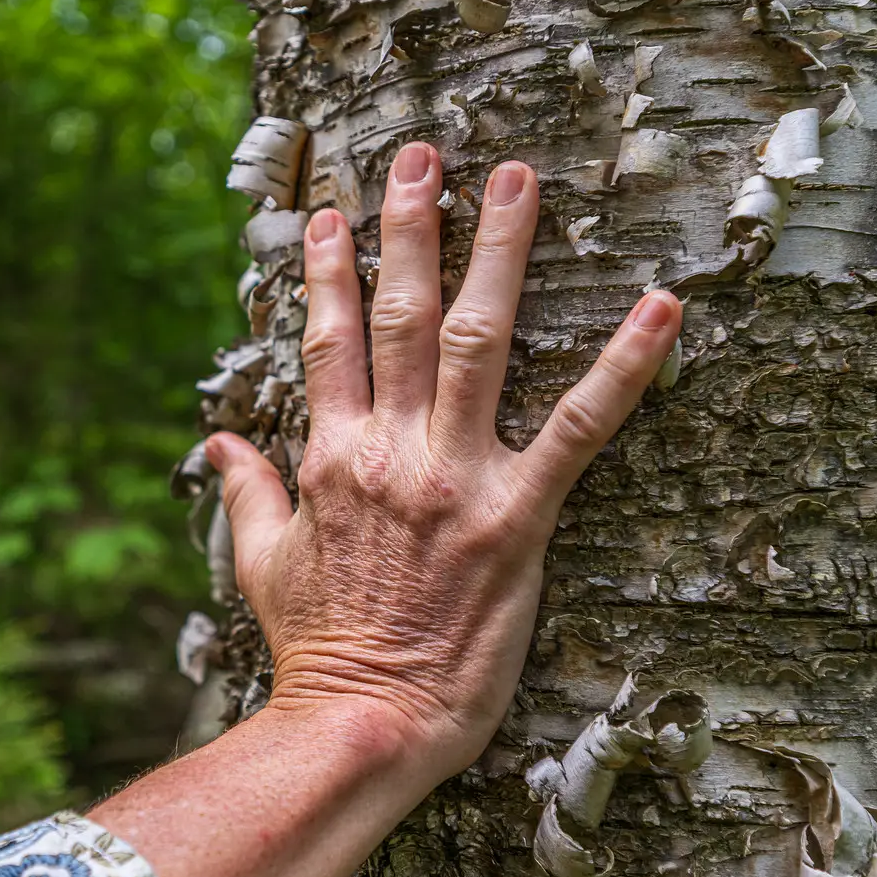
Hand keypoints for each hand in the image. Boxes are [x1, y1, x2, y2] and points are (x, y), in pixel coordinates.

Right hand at [205, 142, 681, 782]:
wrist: (364, 720)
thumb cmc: (315, 648)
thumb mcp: (260, 564)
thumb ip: (243, 491)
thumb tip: (213, 443)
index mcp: (329, 458)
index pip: (328, 342)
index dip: (328, 272)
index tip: (329, 214)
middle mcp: (391, 451)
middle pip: (401, 317)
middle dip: (410, 228)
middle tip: (425, 156)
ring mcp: (456, 477)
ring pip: (478, 342)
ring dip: (498, 255)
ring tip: (517, 182)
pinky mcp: (519, 517)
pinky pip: (579, 427)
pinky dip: (625, 365)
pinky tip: (663, 306)